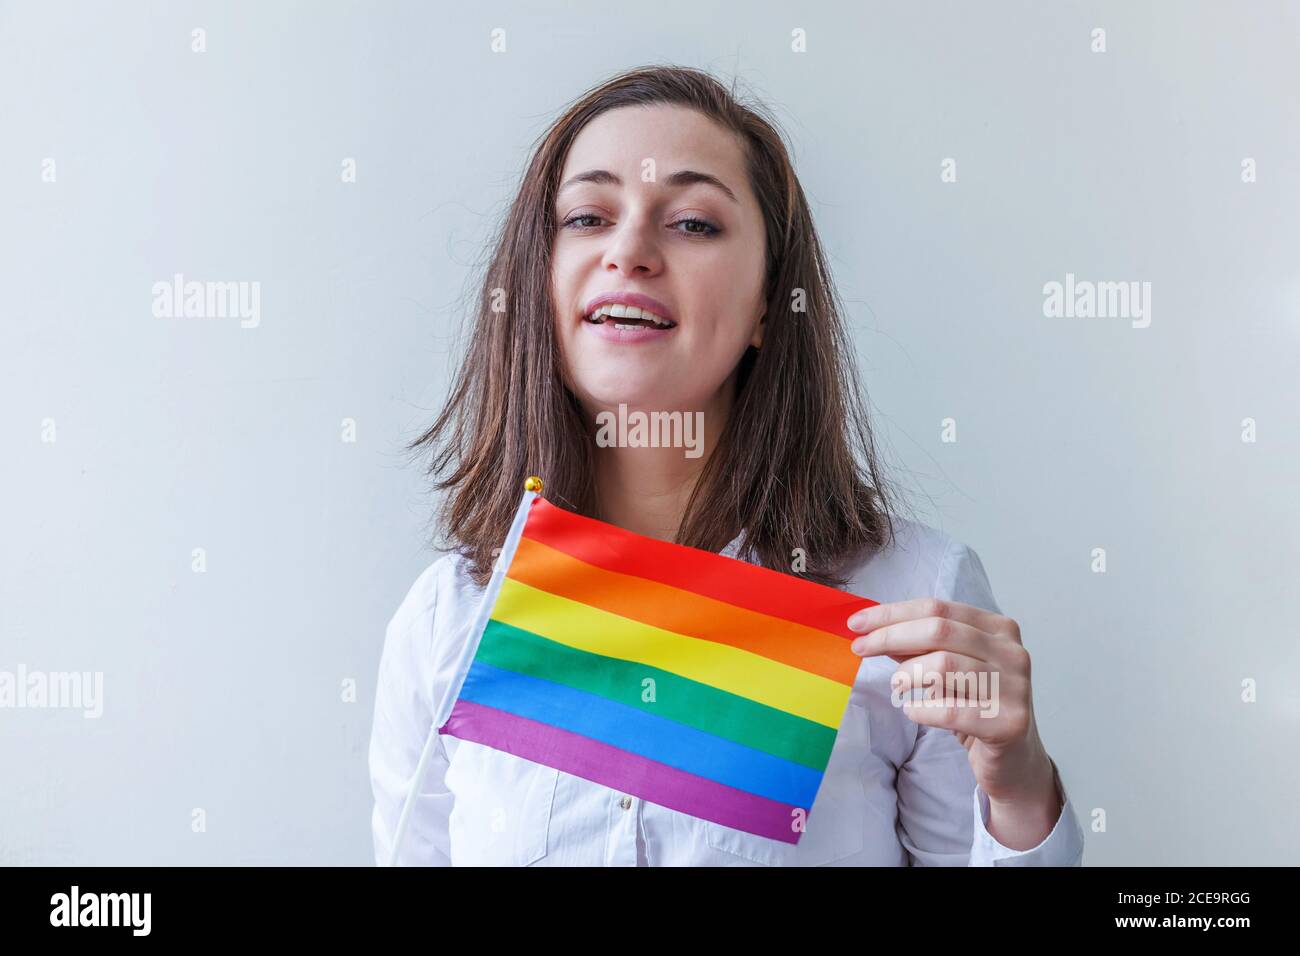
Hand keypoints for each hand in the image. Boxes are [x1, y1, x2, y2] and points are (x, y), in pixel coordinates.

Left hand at [847, 598, 1062, 848]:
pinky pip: (950, 711)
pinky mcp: (1008, 723)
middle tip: (860, 648)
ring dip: (908, 674)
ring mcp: (1014, 687)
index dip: (892, 613)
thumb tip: (873, 630)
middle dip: (890, 636)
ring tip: (897, 687)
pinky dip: (922, 709)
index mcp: (998, 629)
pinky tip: (913, 712)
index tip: (857, 623)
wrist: (1016, 761)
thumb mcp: (949, 670)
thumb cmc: (976, 707)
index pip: (937, 608)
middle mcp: (1011, 652)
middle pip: (939, 630)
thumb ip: (919, 647)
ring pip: (944, 665)